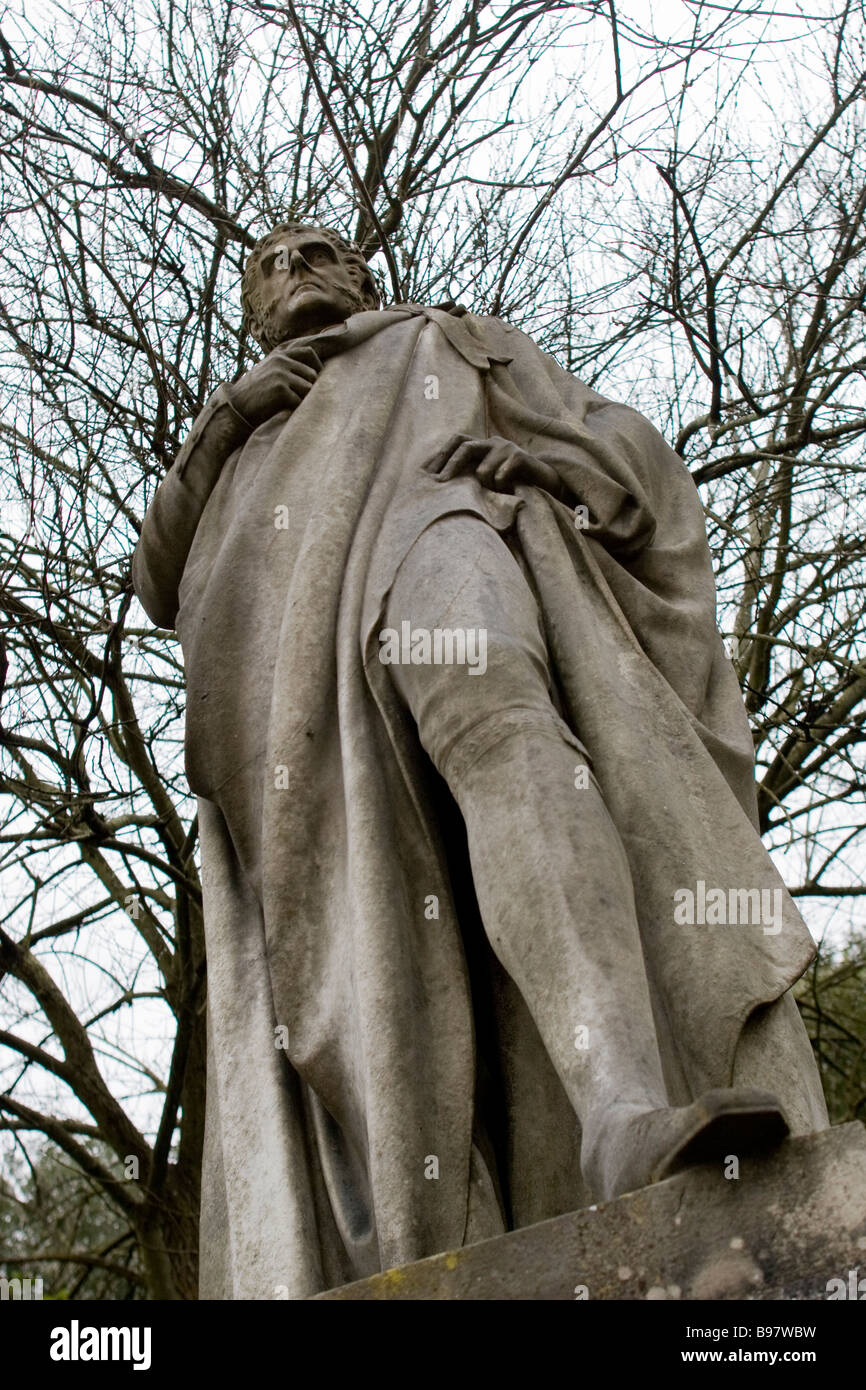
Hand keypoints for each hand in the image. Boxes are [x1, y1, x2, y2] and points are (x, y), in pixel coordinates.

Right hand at [225, 344, 321, 432]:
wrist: (236, 406)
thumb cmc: (256, 392)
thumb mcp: (269, 371)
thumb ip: (287, 365)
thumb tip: (314, 371)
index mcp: (279, 354)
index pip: (309, 352)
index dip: (318, 366)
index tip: (316, 379)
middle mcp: (280, 361)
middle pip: (312, 374)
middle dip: (310, 388)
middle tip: (300, 399)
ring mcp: (280, 374)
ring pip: (308, 388)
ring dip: (303, 399)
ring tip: (289, 404)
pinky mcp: (280, 389)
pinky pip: (300, 401)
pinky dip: (295, 409)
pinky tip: (283, 410)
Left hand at [424, 434, 563, 496]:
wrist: (545, 482)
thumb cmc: (512, 482)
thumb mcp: (489, 477)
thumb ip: (471, 475)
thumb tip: (442, 484)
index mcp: (483, 445)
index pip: (457, 440)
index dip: (442, 453)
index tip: (429, 472)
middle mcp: (493, 442)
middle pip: (465, 447)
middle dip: (451, 465)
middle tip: (441, 483)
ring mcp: (507, 448)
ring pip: (483, 470)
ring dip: (486, 487)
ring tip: (495, 492)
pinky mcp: (520, 457)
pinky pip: (501, 475)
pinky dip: (501, 487)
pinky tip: (507, 490)